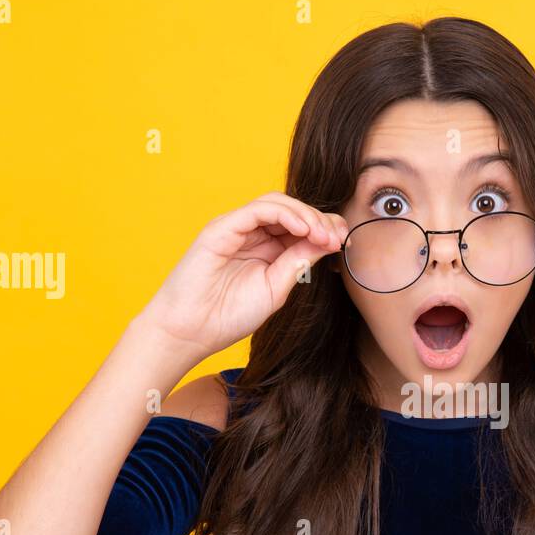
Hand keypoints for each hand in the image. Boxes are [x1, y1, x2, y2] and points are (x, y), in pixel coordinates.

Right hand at [137, 192, 348, 360]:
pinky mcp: (222, 227)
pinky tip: (302, 229)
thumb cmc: (228, 315)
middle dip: (320, 220)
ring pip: (277, 203)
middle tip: (338, 237)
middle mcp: (252, 235)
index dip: (324, 229)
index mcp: (266, 250)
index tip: (344, 242)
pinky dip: (284, 213)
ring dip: (305, 215)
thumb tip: (327, 242)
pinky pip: (258, 209)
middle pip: (292, 212)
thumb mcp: (276, 289)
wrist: (191, 331)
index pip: (300, 228)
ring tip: (322, 234)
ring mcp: (236, 229)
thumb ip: (298, 263)